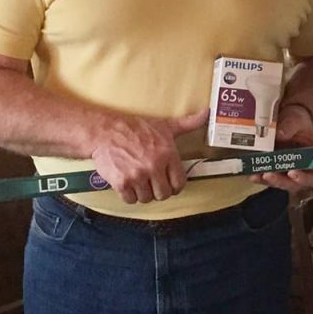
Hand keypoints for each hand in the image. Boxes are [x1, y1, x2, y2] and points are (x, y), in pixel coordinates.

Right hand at [89, 108, 207, 203]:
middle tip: (152, 183)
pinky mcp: (122, 182)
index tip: (168, 183)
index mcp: (168, 154)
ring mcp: (137, 175)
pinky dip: (129, 195)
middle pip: (163, 194)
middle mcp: (154, 166)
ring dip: (143, 193)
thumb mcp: (165, 125)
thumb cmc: (136, 129)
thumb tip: (207, 113)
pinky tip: (128, 183)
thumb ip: (188, 123)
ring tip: (140, 181)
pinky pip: (130, 200)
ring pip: (147, 199)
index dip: (174, 186)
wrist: (105, 132)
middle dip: (158, 191)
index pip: (179, 183)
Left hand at [250, 102, 312, 191]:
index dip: (305, 178)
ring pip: (279, 183)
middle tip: (269, 175)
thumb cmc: (297, 121)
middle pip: (294, 184)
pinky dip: (259, 177)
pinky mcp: (273, 170)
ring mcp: (286, 172)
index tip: (292, 173)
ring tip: (256, 175)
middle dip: (281, 181)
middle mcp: (301, 170)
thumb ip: (290, 125)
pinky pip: (266, 178)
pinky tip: (251, 174)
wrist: (286, 120)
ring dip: (267, 181)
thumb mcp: (296, 119)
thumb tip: (280, 134)